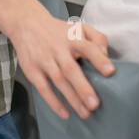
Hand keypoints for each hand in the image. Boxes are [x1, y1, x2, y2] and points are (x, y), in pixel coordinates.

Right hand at [4, 0, 114, 119]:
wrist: (27, 24)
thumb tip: (106, 55)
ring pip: (59, 82)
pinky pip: (43, 89)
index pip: (88, 47)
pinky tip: (65, 114)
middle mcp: (58, 50)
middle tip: (95, 104)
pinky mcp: (32, 71)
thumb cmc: (59, 31)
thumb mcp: (80, 28)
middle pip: (70, 70)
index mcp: (73, 38)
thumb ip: (97, 38)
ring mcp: (44, 61)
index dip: (99, 59)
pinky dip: (53, 102)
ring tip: (86, 114)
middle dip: (83, 88)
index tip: (110, 72)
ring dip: (72, 99)